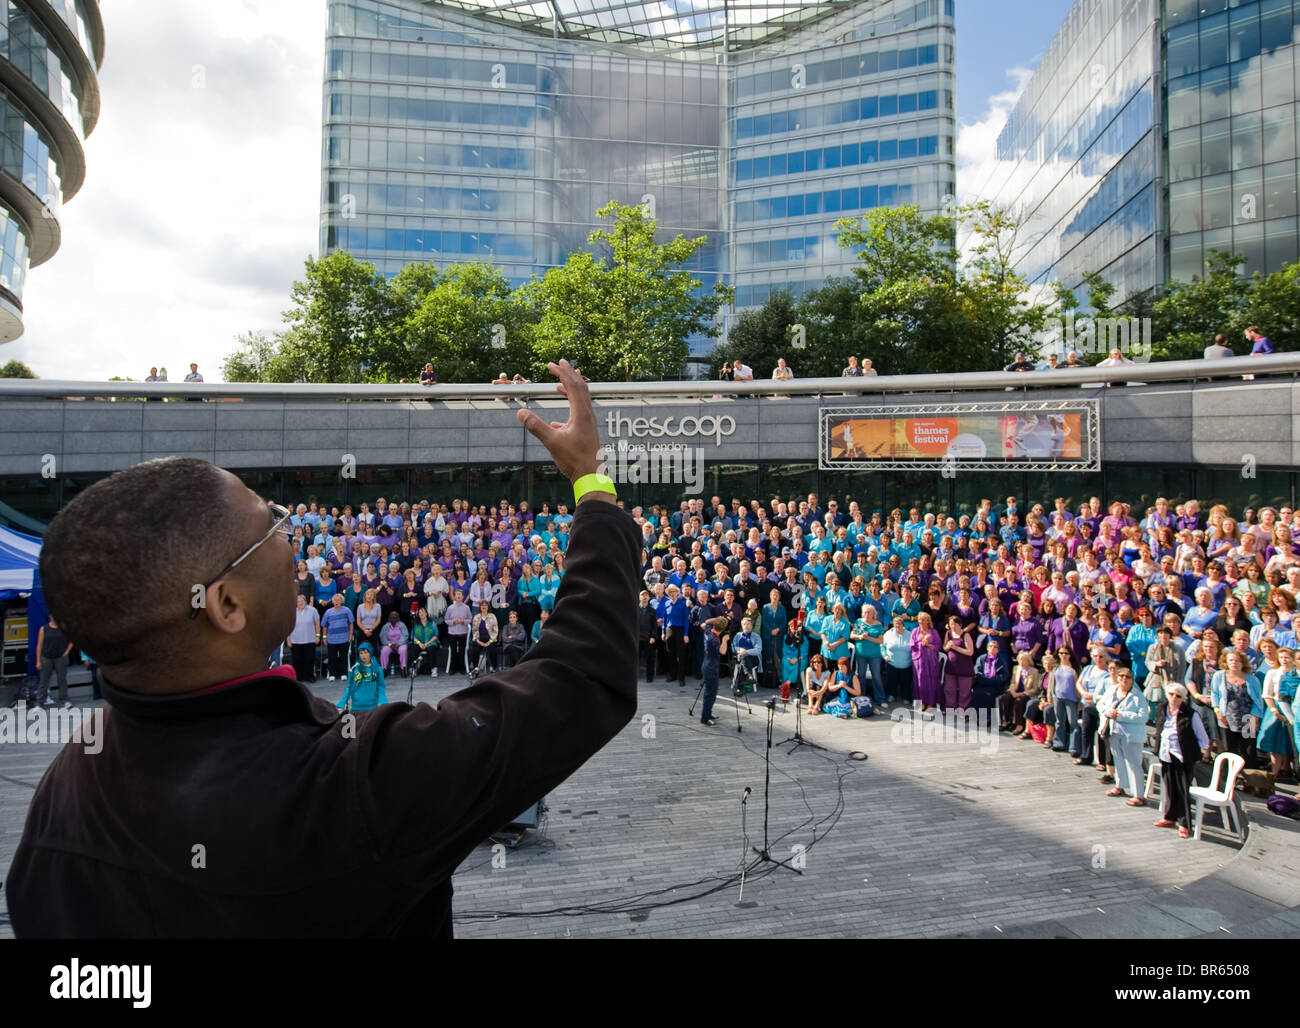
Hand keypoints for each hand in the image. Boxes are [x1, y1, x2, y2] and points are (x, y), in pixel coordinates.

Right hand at [517, 360, 603, 485]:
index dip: (561, 373)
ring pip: (582, 399)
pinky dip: (569, 408)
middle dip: (569, 373)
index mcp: (581, 413)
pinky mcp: (586, 432)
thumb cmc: (575, 460)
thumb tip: (520, 412)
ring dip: (571, 388)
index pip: (572, 386)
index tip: (550, 364)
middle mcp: (588, 415)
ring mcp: (589, 423)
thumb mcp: (552, 442)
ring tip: (559, 383)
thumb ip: (536, 427)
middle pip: (581, 387)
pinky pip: (579, 414)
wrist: (591, 476)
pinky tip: (557, 421)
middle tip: (559, 362)